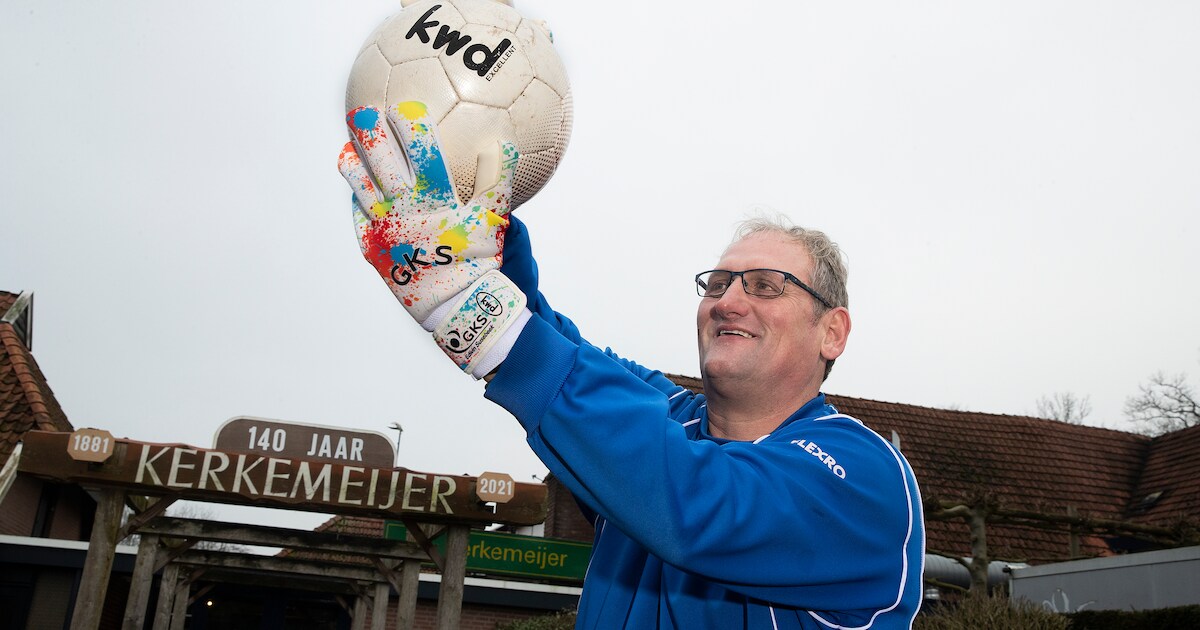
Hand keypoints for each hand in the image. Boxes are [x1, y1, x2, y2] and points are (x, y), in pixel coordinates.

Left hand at [338, 102, 515, 326]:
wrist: (457, 306)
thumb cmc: (479, 261)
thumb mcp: (494, 220)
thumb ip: (497, 178)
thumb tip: (503, 142)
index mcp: (435, 196)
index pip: (419, 147)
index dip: (410, 122)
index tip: (406, 108)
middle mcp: (405, 207)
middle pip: (379, 157)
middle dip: (369, 129)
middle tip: (364, 112)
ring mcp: (383, 227)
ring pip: (358, 184)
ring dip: (352, 160)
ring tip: (349, 147)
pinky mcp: (371, 247)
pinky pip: (357, 215)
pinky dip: (356, 198)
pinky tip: (356, 189)